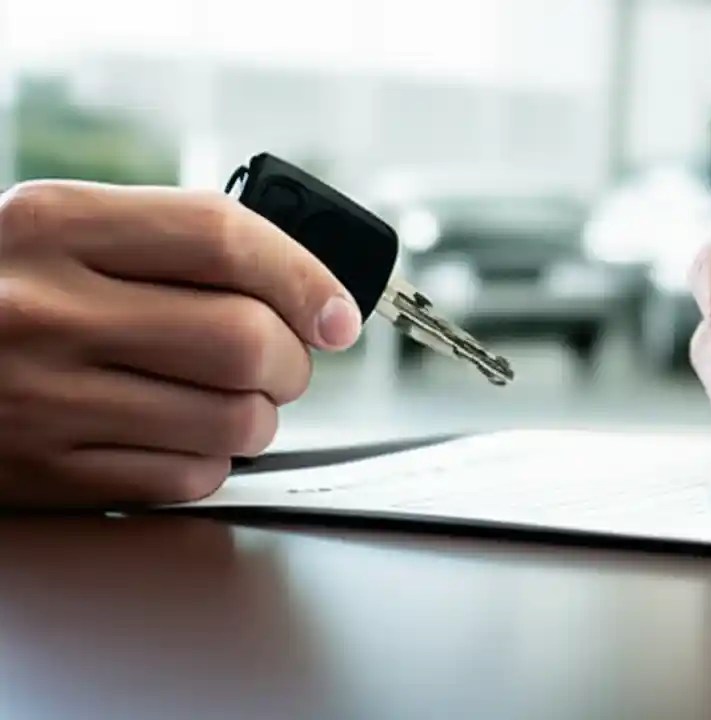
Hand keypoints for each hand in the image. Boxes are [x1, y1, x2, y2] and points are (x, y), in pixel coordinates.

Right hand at [0, 181, 360, 506]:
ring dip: (263, 415)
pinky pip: (191, 476)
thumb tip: (315, 289)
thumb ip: (176, 243)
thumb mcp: (63, 232)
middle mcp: (44, 309)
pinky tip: (188, 433)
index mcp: (54, 223)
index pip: (223, 238)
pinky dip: (215, 459)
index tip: (339, 311)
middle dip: (292, 358)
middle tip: (284, 358)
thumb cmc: (5, 290)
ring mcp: (41, 397)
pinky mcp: (47, 474)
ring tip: (239, 397)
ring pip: (231, 418)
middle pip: (242, 339)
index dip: (306, 277)